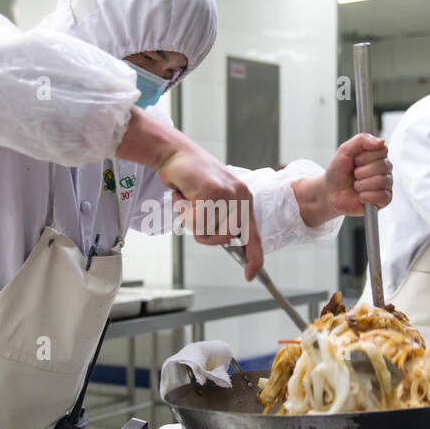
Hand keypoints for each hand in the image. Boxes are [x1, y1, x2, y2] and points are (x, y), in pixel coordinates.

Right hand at [157, 145, 262, 280]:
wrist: (176, 153)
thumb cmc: (191, 179)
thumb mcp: (212, 200)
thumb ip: (221, 219)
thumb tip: (226, 243)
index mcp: (244, 200)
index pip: (253, 235)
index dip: (254, 257)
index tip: (250, 275)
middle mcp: (240, 197)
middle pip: (224, 239)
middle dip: (204, 232)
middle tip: (193, 212)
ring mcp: (227, 194)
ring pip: (206, 232)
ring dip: (189, 220)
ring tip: (187, 199)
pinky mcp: (211, 193)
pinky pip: (195, 222)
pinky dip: (182, 212)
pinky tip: (182, 194)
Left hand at [321, 134, 392, 215]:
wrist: (330, 192)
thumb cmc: (338, 172)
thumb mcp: (344, 150)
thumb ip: (361, 140)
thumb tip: (381, 141)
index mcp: (378, 155)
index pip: (382, 150)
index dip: (364, 157)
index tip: (355, 161)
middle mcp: (385, 169)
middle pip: (382, 166)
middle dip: (361, 171)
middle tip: (354, 175)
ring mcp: (386, 184)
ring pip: (381, 181)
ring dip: (362, 184)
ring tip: (356, 185)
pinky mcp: (384, 200)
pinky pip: (382, 196)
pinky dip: (366, 196)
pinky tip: (360, 196)